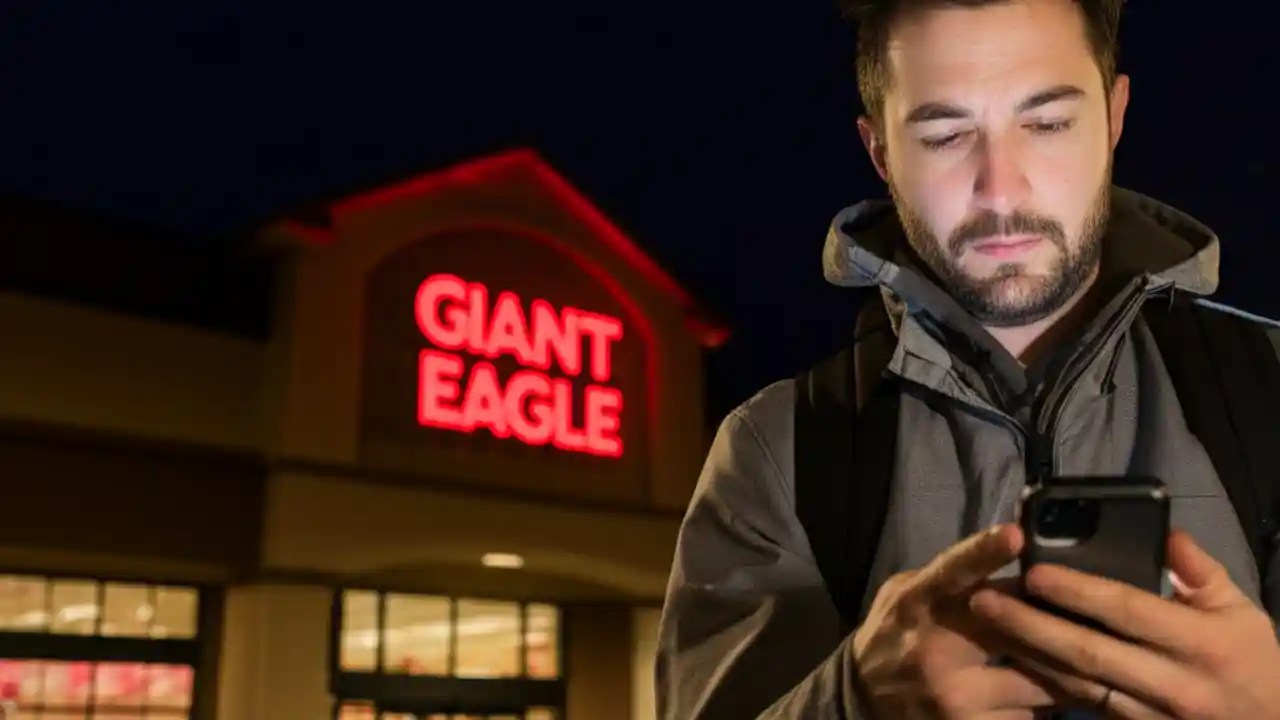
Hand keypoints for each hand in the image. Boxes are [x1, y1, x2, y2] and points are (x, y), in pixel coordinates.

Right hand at [852, 524, 1060, 718]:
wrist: (862, 699)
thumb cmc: (896, 631)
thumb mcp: (909, 592)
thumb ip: (954, 579)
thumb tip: (1015, 563)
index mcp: (918, 603)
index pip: (953, 573)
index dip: (983, 552)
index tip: (1015, 534)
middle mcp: (935, 651)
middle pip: (1017, 635)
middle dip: (1057, 630)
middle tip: (1087, 624)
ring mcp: (952, 700)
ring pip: (1036, 684)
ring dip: (1058, 674)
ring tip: (1072, 667)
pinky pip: (1026, 717)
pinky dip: (1034, 706)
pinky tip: (1029, 699)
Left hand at [970, 530, 1279, 718]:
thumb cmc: (1253, 663)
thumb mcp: (1241, 612)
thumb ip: (1201, 572)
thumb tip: (1165, 535)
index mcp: (1200, 643)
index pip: (1127, 610)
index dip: (1077, 590)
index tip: (1033, 572)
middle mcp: (1173, 682)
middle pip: (1088, 650)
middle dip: (1030, 624)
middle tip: (983, 599)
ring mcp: (1152, 713)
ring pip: (1077, 681)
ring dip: (1028, 652)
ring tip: (989, 624)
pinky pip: (1085, 703)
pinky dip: (1048, 679)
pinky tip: (1017, 657)